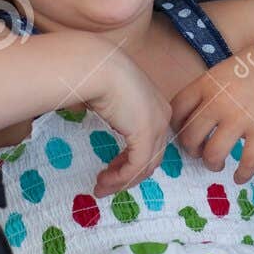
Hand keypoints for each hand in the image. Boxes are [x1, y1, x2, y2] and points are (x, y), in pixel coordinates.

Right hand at [86, 48, 171, 195]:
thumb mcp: (110, 95)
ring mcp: (156, 126)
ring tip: (101, 187)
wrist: (98, 67)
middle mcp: (162, 116)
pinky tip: (105, 180)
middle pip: (151, 156)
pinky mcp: (146, 135)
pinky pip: (137, 166)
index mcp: (156, 104)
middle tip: (105, 183)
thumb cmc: (98, 74)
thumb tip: (92, 112)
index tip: (110, 168)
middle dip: (127, 173)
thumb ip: (112, 110)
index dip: (131, 159)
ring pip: (146, 165)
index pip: (150, 141)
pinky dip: (121, 178)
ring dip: (122, 180)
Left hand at [170, 37, 253, 181]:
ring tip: (217, 164)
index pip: (177, 110)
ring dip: (212, 164)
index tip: (184, 133)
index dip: (176, 126)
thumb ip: (213, 87)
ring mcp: (240, 116)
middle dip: (192, 151)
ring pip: (212, 154)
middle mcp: (218, 101)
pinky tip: (241, 176)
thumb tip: (203, 110)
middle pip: (190, 137)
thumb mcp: (229, 67)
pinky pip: (247, 162)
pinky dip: (242, 174)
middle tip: (200, 152)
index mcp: (207, 82)